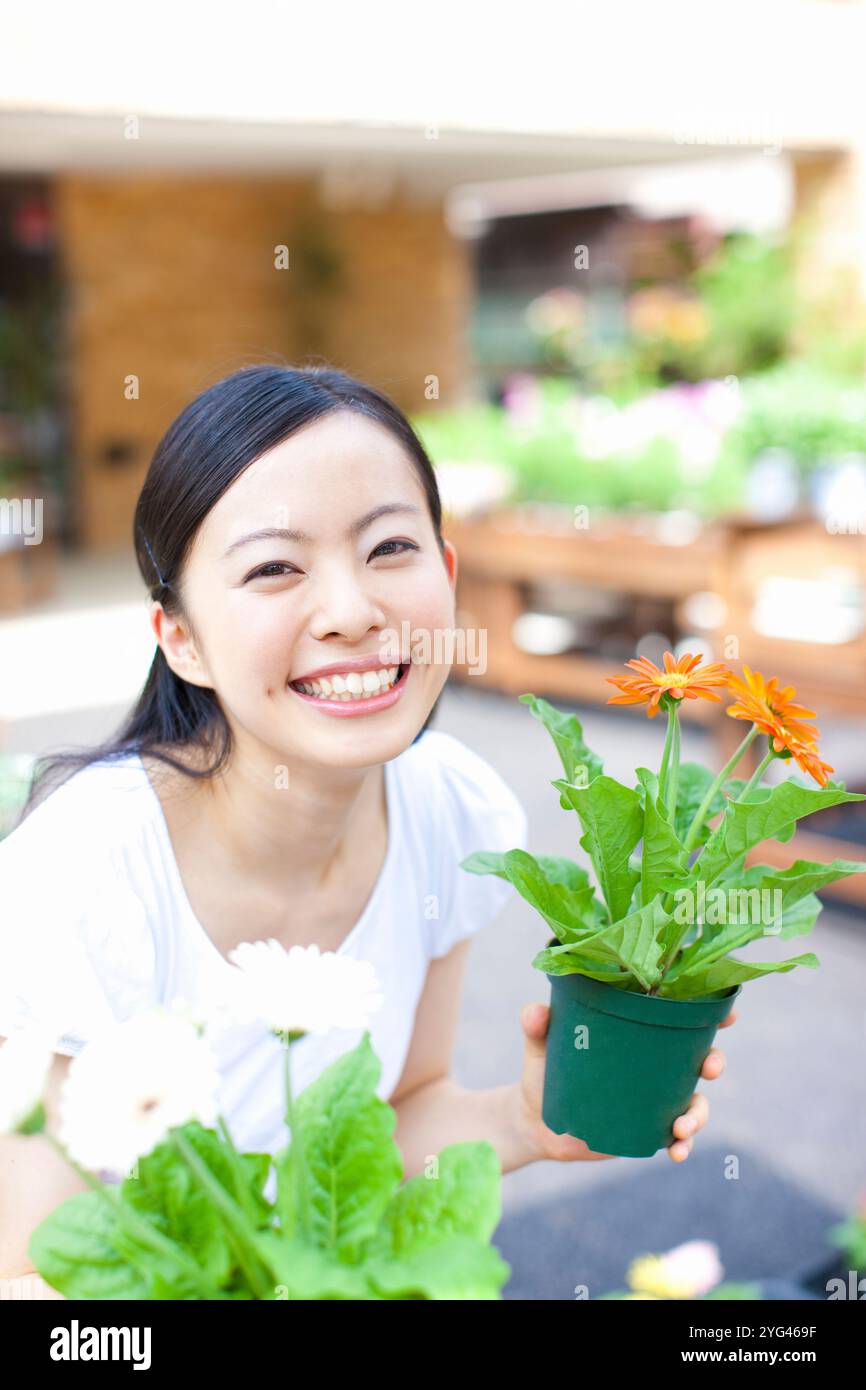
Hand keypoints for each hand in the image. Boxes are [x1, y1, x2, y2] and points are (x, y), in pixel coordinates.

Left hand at [513, 1001, 736, 1164]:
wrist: (536, 1121)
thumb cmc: (544, 1071)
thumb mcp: (541, 1046)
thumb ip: (537, 1026)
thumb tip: (535, 1010)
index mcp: (637, 1033)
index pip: (678, 1018)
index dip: (709, 1012)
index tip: (728, 1012)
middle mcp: (654, 1063)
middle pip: (700, 1057)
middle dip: (715, 1060)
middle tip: (710, 1067)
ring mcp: (656, 1097)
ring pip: (695, 1102)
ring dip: (700, 1113)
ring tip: (683, 1126)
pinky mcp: (649, 1128)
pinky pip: (678, 1137)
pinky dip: (684, 1145)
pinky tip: (677, 1151)